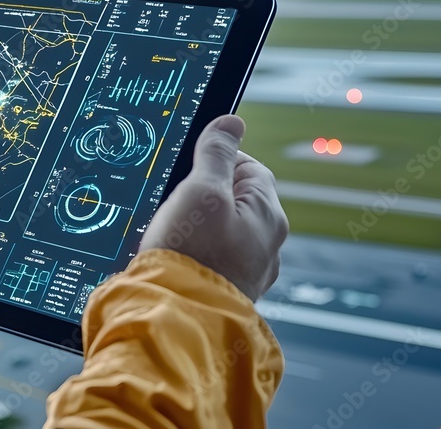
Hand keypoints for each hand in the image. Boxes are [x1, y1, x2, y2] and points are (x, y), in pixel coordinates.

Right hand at [139, 114, 288, 301]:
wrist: (176, 319)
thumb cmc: (190, 254)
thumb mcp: (201, 190)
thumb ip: (216, 153)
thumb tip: (232, 122)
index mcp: (269, 215)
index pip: (249, 167)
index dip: (215, 162)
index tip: (187, 171)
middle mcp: (267, 245)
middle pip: (234, 200)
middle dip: (203, 197)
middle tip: (174, 204)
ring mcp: (248, 272)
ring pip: (221, 232)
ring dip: (197, 228)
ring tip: (171, 235)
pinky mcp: (225, 292)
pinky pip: (211, 259)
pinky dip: (193, 254)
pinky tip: (174, 259)